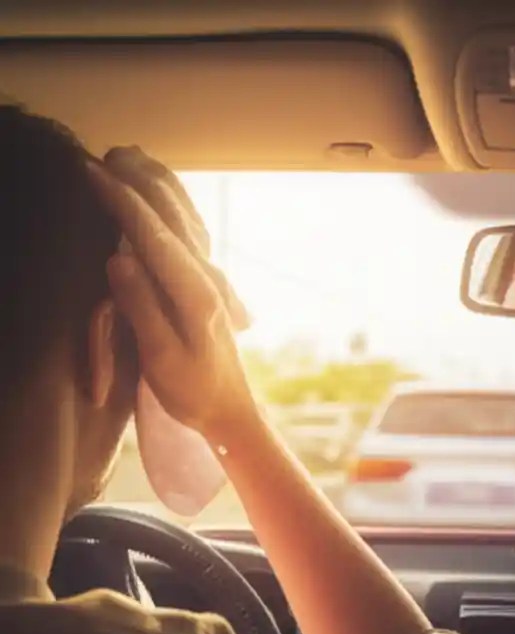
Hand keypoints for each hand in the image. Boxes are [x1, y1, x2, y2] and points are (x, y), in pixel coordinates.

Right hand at [87, 147, 256, 441]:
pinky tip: (158, 190)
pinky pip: (188, 227)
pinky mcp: (206, 282)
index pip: (153, 234)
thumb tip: (118, 258)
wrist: (231, 409)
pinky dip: (171, 200)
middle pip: (170, 214)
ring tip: (126, 155)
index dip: (121, 200)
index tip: (91, 170)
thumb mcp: (162, 359)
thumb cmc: (192, 392)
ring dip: (156, 182)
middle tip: (101, 151)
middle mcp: (206, 277)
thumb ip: (142, 307)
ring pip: (183, 215)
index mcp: (193, 293)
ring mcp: (209, 276)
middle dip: (136, 179)